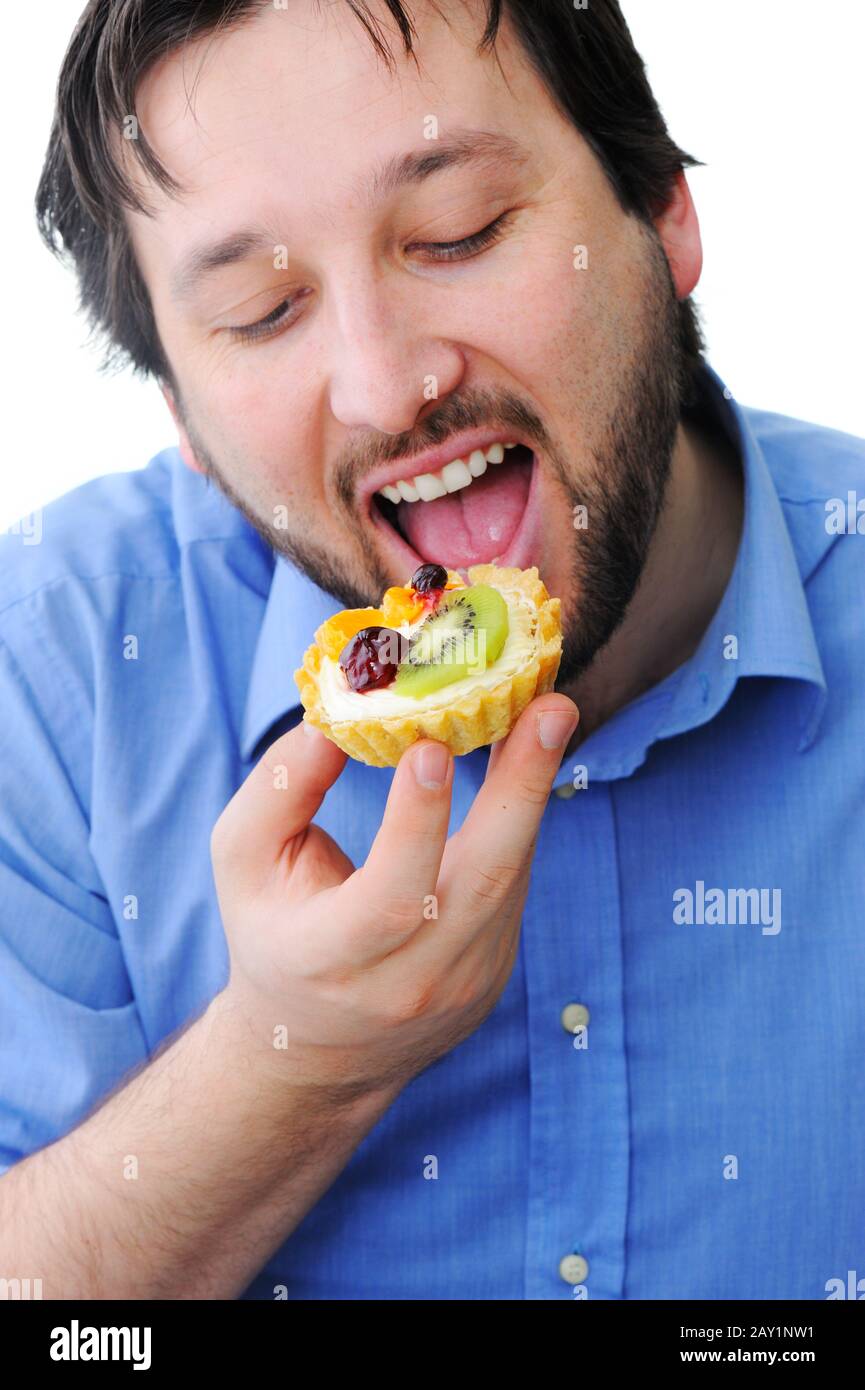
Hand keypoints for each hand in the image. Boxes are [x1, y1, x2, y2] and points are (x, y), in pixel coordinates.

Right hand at [210, 695, 578, 1096]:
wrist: (319, 1048)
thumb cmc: (274, 932)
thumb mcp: (244, 862)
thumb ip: (280, 788)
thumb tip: (337, 721)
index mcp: (334, 960)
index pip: (390, 900)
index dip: (414, 825)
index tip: (431, 747)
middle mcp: (410, 982)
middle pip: (483, 886)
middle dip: (521, 788)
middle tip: (549, 709)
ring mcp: (465, 981)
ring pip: (511, 875)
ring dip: (533, 787)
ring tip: (547, 712)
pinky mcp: (496, 967)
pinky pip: (514, 880)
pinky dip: (521, 815)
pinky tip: (527, 756)